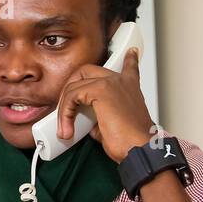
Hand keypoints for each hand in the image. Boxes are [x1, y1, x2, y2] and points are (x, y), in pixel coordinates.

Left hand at [56, 48, 153, 163]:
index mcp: (130, 88)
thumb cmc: (130, 143)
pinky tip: (67, 128)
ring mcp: (111, 82)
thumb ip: (99, 115)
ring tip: (65, 128)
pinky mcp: (100, 90)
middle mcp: (122, 81)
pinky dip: (65, 112)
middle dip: (70, 88)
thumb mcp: (112, 125)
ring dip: (64, 108)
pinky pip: (72, 95)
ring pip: (74, 84)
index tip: (131, 52)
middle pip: (87, 71)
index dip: (129, 59)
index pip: (130, 67)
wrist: (138, 149)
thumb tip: (84, 119)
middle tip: (65, 110)